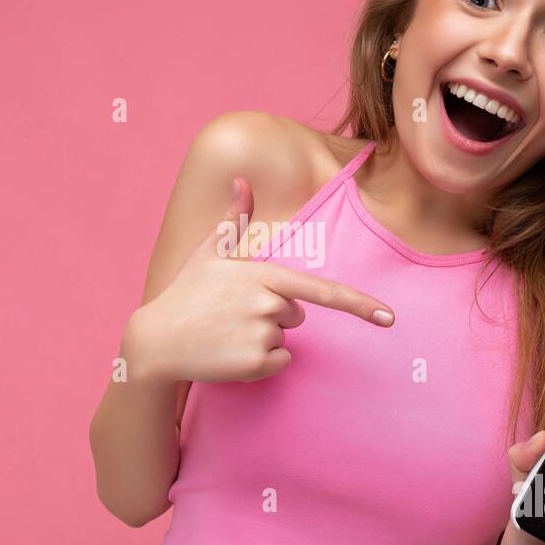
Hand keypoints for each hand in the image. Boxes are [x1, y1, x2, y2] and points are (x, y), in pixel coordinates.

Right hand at [122, 176, 394, 383]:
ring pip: (285, 338)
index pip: (322, 290)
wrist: (155, 341)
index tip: (388, 317)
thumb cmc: (184, 294)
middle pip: (297, 313)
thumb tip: (241, 181)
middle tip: (233, 314)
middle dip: (273, 314)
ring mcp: (263, 333)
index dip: (359, 304)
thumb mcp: (207, 253)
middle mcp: (268, 302)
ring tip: (226, 333)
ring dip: (263, 338)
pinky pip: (278, 362)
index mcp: (263, 274)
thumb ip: (232, 219)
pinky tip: (229, 353)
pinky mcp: (257, 362)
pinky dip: (260, 364)